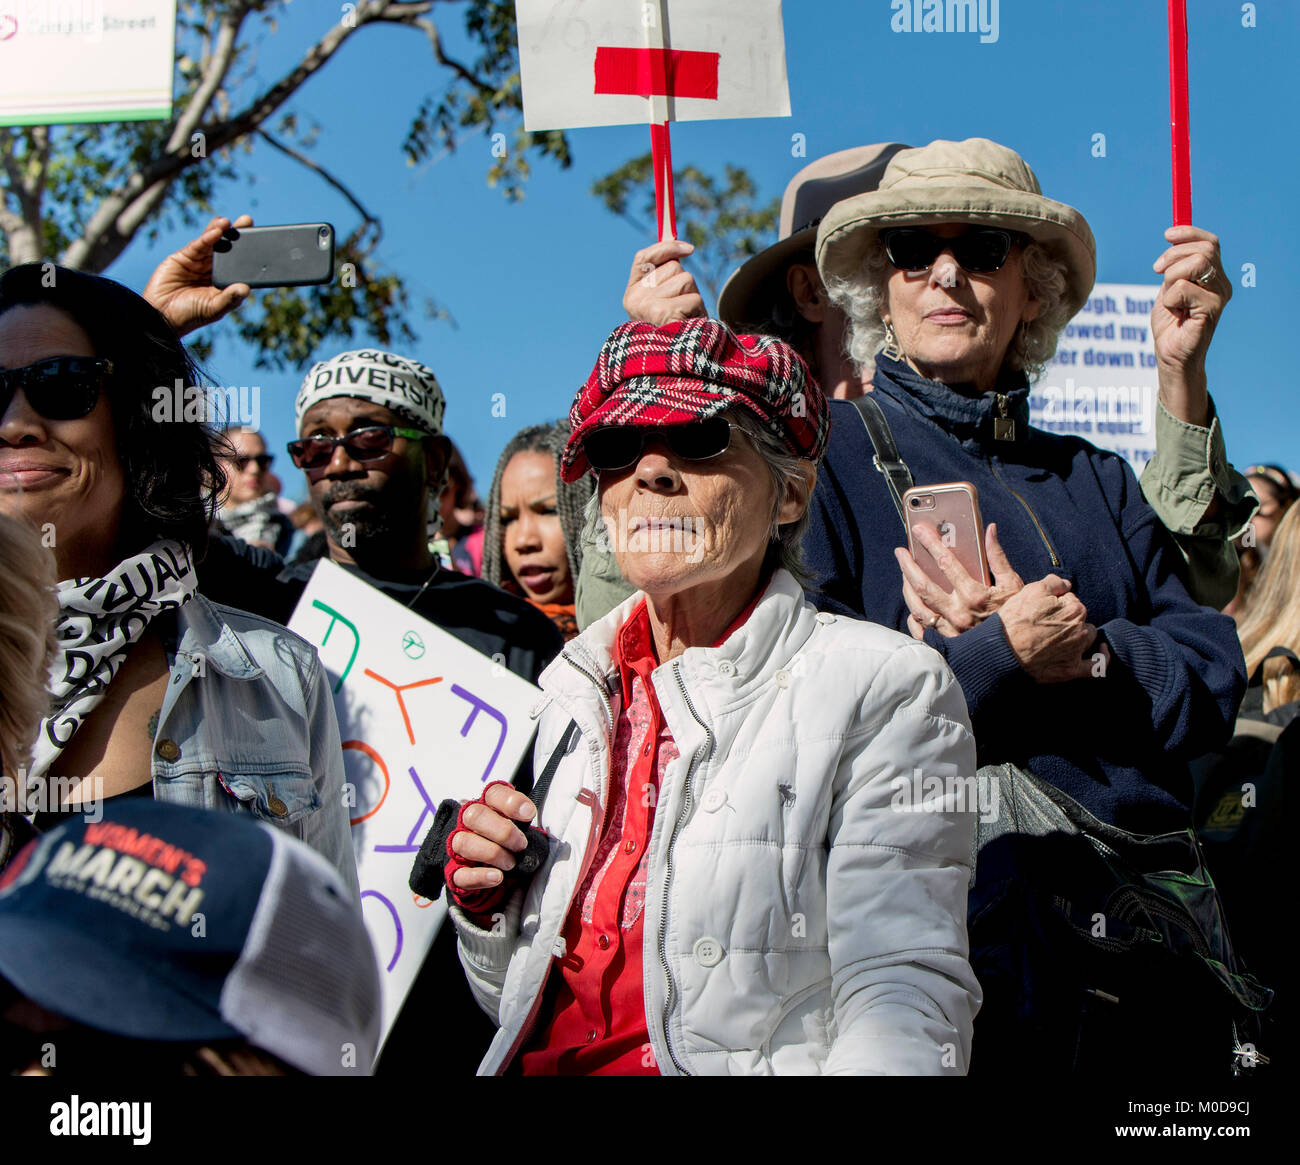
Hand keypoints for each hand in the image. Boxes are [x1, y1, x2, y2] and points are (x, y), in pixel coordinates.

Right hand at [143, 214, 253, 336]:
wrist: (160, 315)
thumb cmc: (189, 315)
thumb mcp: (213, 309)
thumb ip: (229, 299)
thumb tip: (246, 289)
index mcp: (225, 283)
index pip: (240, 266)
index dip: (249, 254)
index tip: (261, 242)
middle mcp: (214, 271)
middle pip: (228, 249)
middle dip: (237, 235)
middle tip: (248, 221)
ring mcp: (199, 262)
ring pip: (213, 243)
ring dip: (221, 231)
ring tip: (229, 222)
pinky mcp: (184, 257)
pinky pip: (198, 245)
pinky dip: (207, 237)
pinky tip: (215, 232)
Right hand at [448, 782, 537, 891]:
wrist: (493, 870)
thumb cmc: (510, 843)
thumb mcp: (520, 828)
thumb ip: (524, 821)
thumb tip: (530, 815)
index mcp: (487, 806)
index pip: (493, 794)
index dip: (511, 801)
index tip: (529, 813)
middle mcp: (468, 822)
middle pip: (474, 815)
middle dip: (503, 831)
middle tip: (521, 845)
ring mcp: (458, 846)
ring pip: (463, 843)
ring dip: (492, 853)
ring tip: (510, 863)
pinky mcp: (454, 872)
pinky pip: (460, 874)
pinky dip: (479, 876)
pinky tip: (497, 877)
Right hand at [623, 240, 705, 324]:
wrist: (674, 367)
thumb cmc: (675, 330)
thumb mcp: (665, 304)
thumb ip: (666, 278)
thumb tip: (684, 248)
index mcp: (632, 294)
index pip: (644, 258)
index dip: (667, 248)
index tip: (689, 249)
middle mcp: (636, 298)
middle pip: (673, 267)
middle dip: (686, 285)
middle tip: (684, 309)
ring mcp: (647, 305)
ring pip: (686, 279)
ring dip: (694, 298)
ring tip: (687, 318)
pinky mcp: (663, 313)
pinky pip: (694, 298)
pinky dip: (699, 311)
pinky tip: (690, 324)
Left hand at [897, 522, 1023, 637]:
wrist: (1017, 652)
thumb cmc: (1016, 615)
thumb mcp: (1012, 583)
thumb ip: (997, 556)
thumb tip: (989, 530)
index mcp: (974, 595)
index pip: (945, 563)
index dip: (930, 544)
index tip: (919, 530)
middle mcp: (958, 613)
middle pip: (922, 585)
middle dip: (907, 565)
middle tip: (900, 552)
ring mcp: (949, 631)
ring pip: (918, 608)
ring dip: (907, 588)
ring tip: (904, 574)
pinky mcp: (946, 645)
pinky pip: (922, 631)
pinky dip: (914, 618)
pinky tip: (913, 606)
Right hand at [998, 574, 1097, 682]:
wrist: (1002, 652)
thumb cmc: (1015, 621)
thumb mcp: (1030, 592)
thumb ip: (1053, 583)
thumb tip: (1066, 584)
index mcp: (1074, 609)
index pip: (1071, 600)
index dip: (1056, 602)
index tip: (1042, 608)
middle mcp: (1080, 630)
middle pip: (1080, 618)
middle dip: (1068, 617)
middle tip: (1047, 622)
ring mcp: (1077, 651)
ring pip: (1089, 636)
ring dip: (1081, 634)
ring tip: (1063, 636)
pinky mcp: (1072, 670)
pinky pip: (1097, 666)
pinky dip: (1102, 657)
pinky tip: (1101, 650)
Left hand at [1150, 225, 1230, 425]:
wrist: (1170, 355)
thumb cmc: (1170, 324)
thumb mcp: (1168, 288)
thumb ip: (1174, 265)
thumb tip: (1173, 236)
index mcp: (1214, 275)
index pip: (1210, 242)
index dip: (1188, 234)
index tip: (1167, 235)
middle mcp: (1221, 284)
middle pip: (1204, 249)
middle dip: (1173, 255)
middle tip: (1157, 271)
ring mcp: (1220, 296)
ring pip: (1196, 264)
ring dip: (1171, 277)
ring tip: (1169, 298)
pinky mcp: (1212, 309)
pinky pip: (1183, 288)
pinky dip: (1169, 298)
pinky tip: (1175, 312)